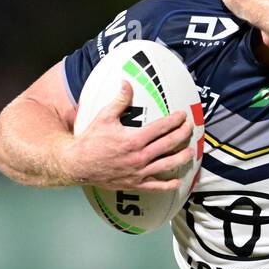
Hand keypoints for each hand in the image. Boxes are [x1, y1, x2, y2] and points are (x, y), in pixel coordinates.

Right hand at [59, 81, 194, 190]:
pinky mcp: (135, 184)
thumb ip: (119, 100)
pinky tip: (177, 181)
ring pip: (168, 165)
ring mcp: (138, 172)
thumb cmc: (90, 141)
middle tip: (190, 128)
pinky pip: (156, 186)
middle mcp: (139, 156)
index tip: (183, 115)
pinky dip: (168, 185)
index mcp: (134, 139)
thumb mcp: (104, 117)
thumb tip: (127, 82)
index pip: (161, 127)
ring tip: (191, 152)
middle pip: (169, 144)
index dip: (175, 120)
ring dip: (182, 157)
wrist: (77, 165)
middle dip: (183, 134)